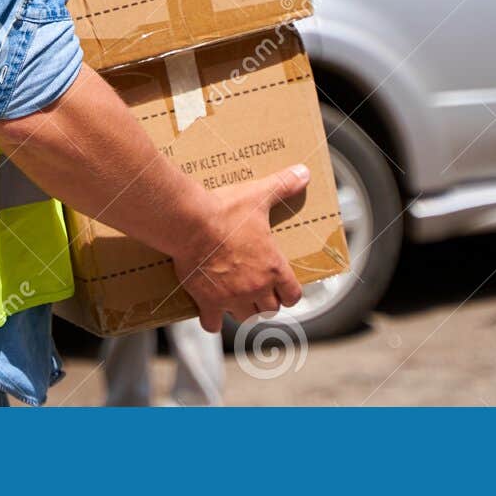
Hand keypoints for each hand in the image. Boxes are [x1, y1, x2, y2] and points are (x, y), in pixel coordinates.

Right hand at [169, 164, 309, 331]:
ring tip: (237, 299)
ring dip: (243, 311)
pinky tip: (211, 311)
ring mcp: (231, 297)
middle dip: (265, 301)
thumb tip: (303, 172)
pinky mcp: (208, 301)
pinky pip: (213, 324)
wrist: (191, 223)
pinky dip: (212, 320)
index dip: (289, 292)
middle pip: (269, 309)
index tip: (283, 289)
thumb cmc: (225, 211)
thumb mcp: (258, 196)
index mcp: (273, 267)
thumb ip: (283, 185)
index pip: (292, 295)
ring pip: (245, 317)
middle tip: (258, 290)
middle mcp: (256, 287)